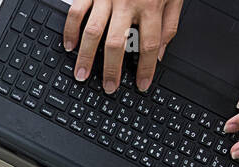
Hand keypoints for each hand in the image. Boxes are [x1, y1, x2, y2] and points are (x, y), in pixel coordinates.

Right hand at [65, 0, 182, 92]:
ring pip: (93, 32)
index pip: (149, 44)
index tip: (141, 85)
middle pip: (117, 43)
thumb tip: (161, 52)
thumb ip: (169, 24)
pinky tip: (70, 46)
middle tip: (108, 87)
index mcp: (152, 5)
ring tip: (81, 74)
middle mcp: (128, 2)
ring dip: (86, 56)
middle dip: (111, 70)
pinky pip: (76, 12)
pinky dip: (70, 31)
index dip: (146, 68)